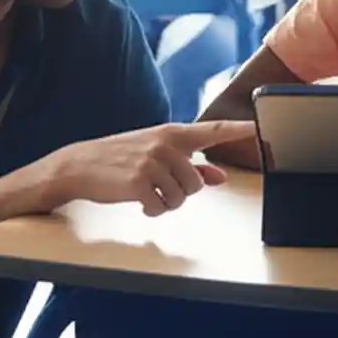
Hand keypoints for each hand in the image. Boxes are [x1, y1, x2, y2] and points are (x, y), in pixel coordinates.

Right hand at [41, 121, 254, 215]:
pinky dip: (152, 210)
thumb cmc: (120, 159)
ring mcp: (151, 162)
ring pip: (181, 197)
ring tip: (147, 192)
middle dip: (181, 191)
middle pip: (196, 182)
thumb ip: (192, 164)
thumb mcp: (156, 155)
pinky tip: (139, 201)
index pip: (211, 131)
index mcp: (171, 133)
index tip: (258, 127)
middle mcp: (164, 145)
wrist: (80, 165)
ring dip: (166, 202)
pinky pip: (161, 207)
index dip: (236, 130)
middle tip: (159, 185)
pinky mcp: (139, 182)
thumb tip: (220, 177)